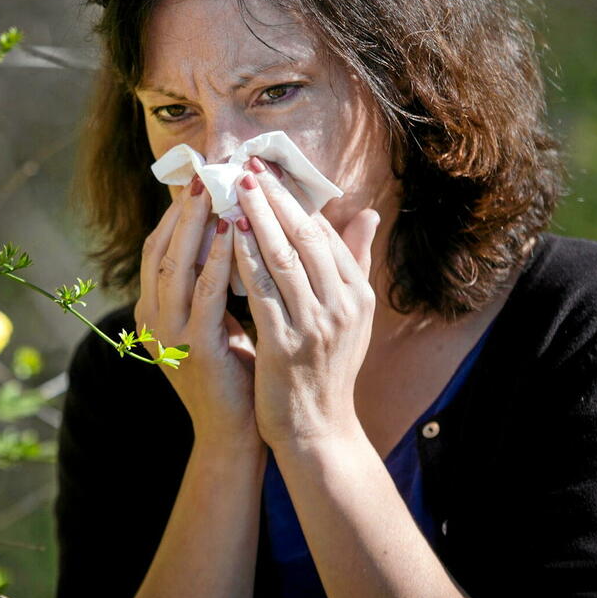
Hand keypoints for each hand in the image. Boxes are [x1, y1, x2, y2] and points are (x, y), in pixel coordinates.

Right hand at [136, 175, 260, 451]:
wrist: (234, 434)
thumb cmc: (232, 372)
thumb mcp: (215, 320)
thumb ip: (213, 282)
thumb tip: (231, 231)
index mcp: (151, 312)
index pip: (157, 249)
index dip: (176, 214)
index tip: (200, 180)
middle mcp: (150, 320)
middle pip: (160, 250)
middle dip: (182, 210)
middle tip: (203, 173)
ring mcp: (168, 336)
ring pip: (176, 266)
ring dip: (196, 225)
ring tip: (215, 191)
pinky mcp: (194, 350)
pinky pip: (205, 295)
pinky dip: (217, 260)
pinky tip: (235, 234)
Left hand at [230, 155, 380, 456]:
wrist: (317, 430)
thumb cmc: (325, 368)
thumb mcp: (350, 315)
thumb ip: (353, 262)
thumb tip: (369, 213)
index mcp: (357, 295)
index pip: (326, 233)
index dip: (297, 198)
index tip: (272, 170)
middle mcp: (342, 306)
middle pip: (307, 237)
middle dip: (277, 198)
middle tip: (250, 167)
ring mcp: (316, 326)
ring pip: (284, 257)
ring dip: (257, 218)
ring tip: (236, 189)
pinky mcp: (286, 346)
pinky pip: (263, 292)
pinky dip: (245, 259)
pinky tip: (227, 235)